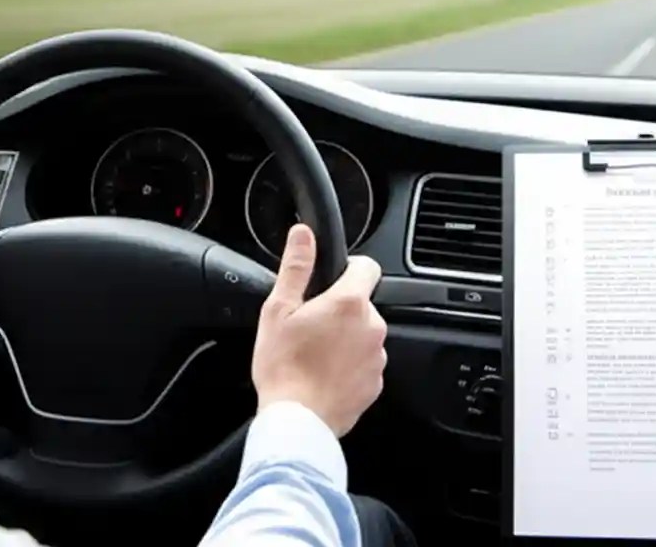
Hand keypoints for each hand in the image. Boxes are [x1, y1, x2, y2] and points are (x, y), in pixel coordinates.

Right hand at [250, 224, 386, 436]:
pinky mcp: (376, 384)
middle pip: (362, 304)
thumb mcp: (279, 310)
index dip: (349, 268)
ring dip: (346, 339)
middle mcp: (372, 327)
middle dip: (340, 310)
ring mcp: (377, 357)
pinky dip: (349, 365)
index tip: (332, 280)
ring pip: (364, 334)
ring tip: (315, 354)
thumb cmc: (283, 367)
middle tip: (310, 326)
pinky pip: (365, 363)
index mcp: (349, 303)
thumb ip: (296, 267)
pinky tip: (324, 374)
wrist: (296, 421)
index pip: (367, 267)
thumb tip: (303, 234)